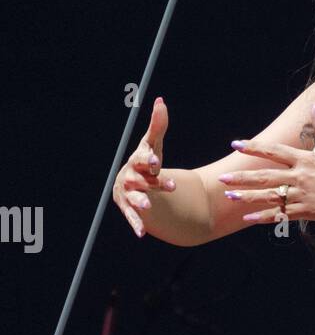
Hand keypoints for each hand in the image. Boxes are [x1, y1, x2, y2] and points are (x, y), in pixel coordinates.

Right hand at [113, 97, 174, 236]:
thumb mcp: (153, 145)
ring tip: (148, 205)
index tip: (155, 160)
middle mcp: (130, 177)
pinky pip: (132, 217)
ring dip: (141, 200)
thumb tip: (161, 101)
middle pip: (139, 179)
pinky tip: (142, 233)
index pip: (142, 159)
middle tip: (167, 183)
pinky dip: (136, 224)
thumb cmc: (146, 162)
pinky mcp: (128, 208)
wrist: (137, 182)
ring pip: (134, 196)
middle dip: (152, 181)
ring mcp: (128, 193)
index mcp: (137, 161)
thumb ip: (158, 126)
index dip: (148, 159)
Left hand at [219, 103, 314, 222]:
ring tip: (229, 198)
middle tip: (222, 179)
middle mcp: (300, 176)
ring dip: (247, 197)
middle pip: (264, 176)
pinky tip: (248, 218)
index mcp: (305, 159)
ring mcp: (302, 195)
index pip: (273, 151)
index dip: (253, 147)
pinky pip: (281, 214)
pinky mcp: (308, 211)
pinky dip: (263, 216)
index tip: (237, 144)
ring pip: (269, 196)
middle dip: (242, 177)